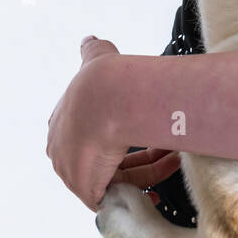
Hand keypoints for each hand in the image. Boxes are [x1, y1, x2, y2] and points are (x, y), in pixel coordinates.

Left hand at [46, 37, 180, 210]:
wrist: (106, 97)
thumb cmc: (102, 79)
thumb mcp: (95, 58)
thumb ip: (92, 51)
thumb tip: (90, 40)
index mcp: (63, 125)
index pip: (91, 139)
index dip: (118, 141)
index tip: (140, 138)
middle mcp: (64, 152)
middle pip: (107, 161)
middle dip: (141, 157)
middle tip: (168, 149)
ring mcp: (73, 173)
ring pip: (117, 177)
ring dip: (149, 170)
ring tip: (174, 158)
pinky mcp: (86, 189)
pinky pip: (116, 197)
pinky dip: (141, 190)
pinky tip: (160, 184)